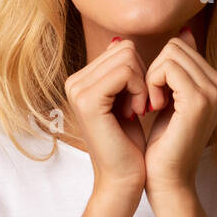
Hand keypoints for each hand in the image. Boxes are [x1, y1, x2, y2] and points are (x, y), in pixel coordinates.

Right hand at [64, 37, 149, 204]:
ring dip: (142, 84)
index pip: (121, 47)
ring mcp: (77, 90)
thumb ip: (122, 69)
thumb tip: (120, 38)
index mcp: (81, 79)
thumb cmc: (129, 143)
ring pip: (127, 57)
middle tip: (139, 106)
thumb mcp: (127, 97)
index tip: (138, 101)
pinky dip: (140, 89)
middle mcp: (74, 82)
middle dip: (141, 76)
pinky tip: (137, 112)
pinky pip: (126, 72)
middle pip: (124, 48)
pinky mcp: (88, 100)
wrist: (123, 178)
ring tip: (137, 110)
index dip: (140, 72)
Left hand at [141, 26, 216, 196]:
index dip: (157, 68)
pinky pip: (167, 68)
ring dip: (151, 78)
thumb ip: (178, 67)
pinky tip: (151, 107)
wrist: (166, 179)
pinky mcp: (200, 100)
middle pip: (175, 46)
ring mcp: (215, 92)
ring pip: (170, 54)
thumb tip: (184, 30)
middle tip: (149, 101)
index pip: (179, 46)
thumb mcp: (170, 97)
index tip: (152, 96)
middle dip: (153, 70)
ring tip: (151, 105)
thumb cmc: (163, 142)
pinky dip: (151, 84)